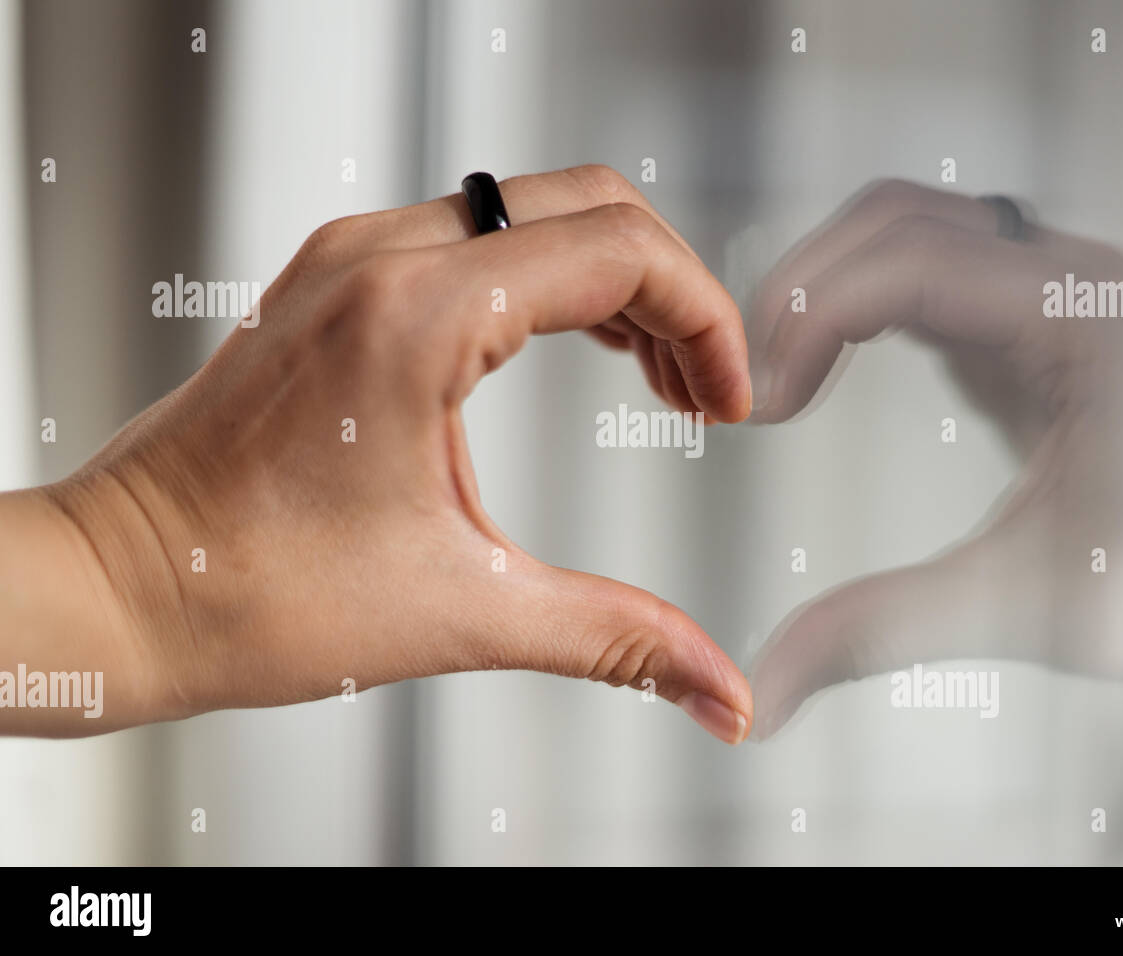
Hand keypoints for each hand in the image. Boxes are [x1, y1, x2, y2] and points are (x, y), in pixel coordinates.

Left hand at [4, 165, 753, 741]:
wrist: (123, 587)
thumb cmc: (248, 589)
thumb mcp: (463, 613)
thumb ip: (614, 639)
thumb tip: (717, 691)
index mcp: (416, 315)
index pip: (620, 253)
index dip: (704, 321)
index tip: (725, 401)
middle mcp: (380, 259)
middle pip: (590, 205)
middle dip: (671, 294)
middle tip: (700, 389)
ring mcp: (351, 260)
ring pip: (533, 212)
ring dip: (612, 282)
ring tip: (654, 375)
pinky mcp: (336, 282)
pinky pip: (477, 238)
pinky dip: (547, 281)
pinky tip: (571, 346)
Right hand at [747, 180, 1122, 737]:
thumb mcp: (1014, 607)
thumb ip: (875, 636)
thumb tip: (765, 691)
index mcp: (1081, 318)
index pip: (907, 263)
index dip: (812, 320)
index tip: (767, 406)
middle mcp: (1067, 282)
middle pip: (894, 221)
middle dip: (802, 289)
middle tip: (750, 380)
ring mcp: (1049, 295)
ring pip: (904, 233)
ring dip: (826, 288)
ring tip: (777, 370)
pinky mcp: (1029, 325)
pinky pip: (924, 275)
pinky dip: (858, 307)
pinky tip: (828, 367)